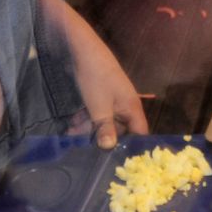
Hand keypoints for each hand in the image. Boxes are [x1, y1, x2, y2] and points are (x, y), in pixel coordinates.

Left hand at [39, 0, 147, 148]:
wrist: (81, 50)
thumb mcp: (99, 106)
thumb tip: (109, 149)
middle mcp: (124, 105)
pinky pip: (95, 114)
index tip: (119, 161)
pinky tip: (71, 125)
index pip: (140, 134)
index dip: (132, 148)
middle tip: (86, 150)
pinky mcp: (98, 96)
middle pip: (120, 130)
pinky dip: (85, 120)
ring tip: (72, 136)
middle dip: (104, 139)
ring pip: (104, 122)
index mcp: (132, 108)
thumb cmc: (95, 77)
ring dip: (90, 130)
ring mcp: (111, 100)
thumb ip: (105, 128)